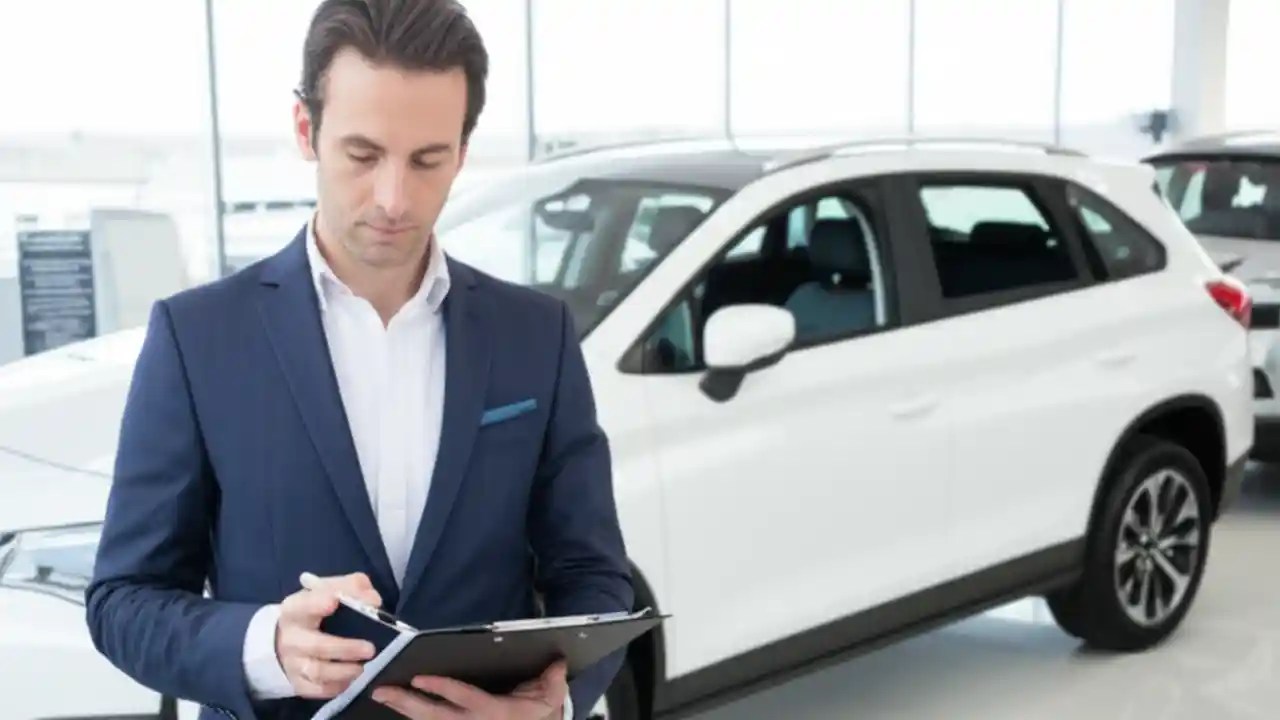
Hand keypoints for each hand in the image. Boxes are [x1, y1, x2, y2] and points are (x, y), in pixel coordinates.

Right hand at [275, 572, 380, 698]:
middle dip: (345, 648)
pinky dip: (338, 686)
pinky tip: (353, 679)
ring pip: (318, 672)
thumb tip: (372, 601)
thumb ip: (352, 587)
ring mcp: (294, 663)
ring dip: (344, 671)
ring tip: (363, 667)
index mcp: (296, 610)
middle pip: (316, 645)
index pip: (303, 606)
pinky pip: (319, 690)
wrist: (287, 638)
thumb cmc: (315, 611)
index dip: (317, 603)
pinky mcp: (299, 684)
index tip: (334, 601)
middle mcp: (292, 637)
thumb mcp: (328, 590)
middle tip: (370, 649)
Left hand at [371, 659, 567, 718]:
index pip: (464, 698)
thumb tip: (557, 659)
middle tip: (383, 691)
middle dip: (407, 703)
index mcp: (495, 713)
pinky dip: (417, 718)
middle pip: (434, 716)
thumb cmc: (541, 717)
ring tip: (385, 695)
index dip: (442, 689)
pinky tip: (400, 709)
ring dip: (405, 710)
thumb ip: (552, 679)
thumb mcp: (551, 698)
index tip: (419, 679)